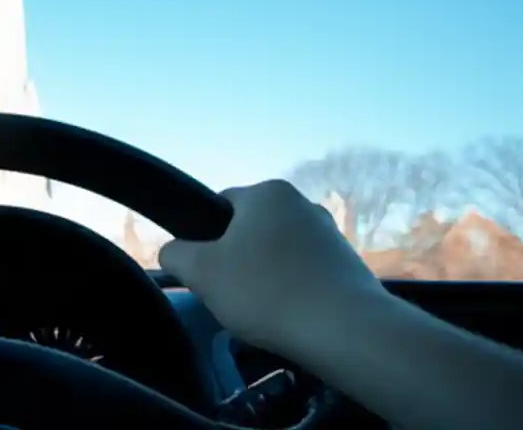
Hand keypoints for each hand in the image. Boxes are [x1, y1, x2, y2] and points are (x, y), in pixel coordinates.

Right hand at [159, 180, 386, 356]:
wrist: (345, 330)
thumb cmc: (266, 291)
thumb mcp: (202, 273)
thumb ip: (176, 254)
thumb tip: (174, 252)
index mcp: (267, 193)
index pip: (218, 204)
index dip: (204, 238)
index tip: (206, 271)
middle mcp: (302, 203)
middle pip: (250, 230)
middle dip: (236, 258)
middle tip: (229, 293)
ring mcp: (331, 233)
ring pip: (278, 252)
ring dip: (265, 275)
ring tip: (262, 310)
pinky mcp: (349, 264)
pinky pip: (305, 272)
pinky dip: (293, 289)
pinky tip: (291, 316)